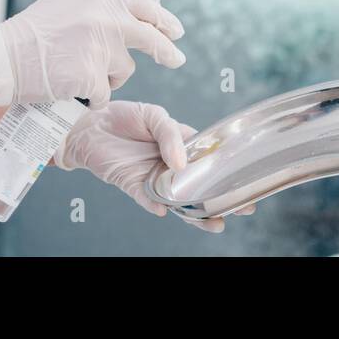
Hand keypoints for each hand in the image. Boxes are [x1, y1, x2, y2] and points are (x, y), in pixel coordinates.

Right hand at [0, 0, 184, 108]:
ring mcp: (101, 51)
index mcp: (102, 1)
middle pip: (151, 39)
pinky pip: (104, 95)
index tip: (177, 30)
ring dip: (110, 77)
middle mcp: (107, 23)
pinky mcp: (92, 79)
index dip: (164, 19)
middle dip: (168, 50)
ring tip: (81, 73)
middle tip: (178, 59)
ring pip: (124, 71)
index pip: (145, 7)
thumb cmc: (33, 27)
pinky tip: (74, 91)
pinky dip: (92, 98)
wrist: (4, 57)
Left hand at [54, 101, 254, 232]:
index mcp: (182, 145)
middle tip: (244, 209)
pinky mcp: (133, 185)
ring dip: (196, 213)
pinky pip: (147, 199)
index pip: (210, 159)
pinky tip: (166, 211)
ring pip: (180, 200)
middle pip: (201, 186)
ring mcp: (154, 177)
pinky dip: (156, 205)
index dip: (229, 171)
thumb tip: (181, 163)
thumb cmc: (124, 116)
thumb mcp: (153, 115)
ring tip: (215, 223)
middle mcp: (171, 165)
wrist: (89, 123)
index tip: (249, 182)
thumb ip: (169, 134)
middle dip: (222, 199)